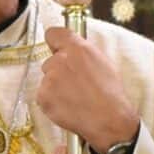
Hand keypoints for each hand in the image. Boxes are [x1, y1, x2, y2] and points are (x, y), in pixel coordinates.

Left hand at [36, 27, 138, 153]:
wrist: (108, 119)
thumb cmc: (110, 93)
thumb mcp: (102, 62)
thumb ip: (82, 51)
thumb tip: (71, 48)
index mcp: (77, 48)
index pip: (53, 34)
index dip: (55, 42)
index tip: (56, 48)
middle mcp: (60, 60)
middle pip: (50, 61)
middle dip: (58, 71)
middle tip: (74, 84)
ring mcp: (49, 79)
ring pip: (47, 79)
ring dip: (55, 87)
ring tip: (74, 98)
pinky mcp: (43, 96)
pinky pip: (43, 96)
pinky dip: (52, 102)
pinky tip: (68, 107)